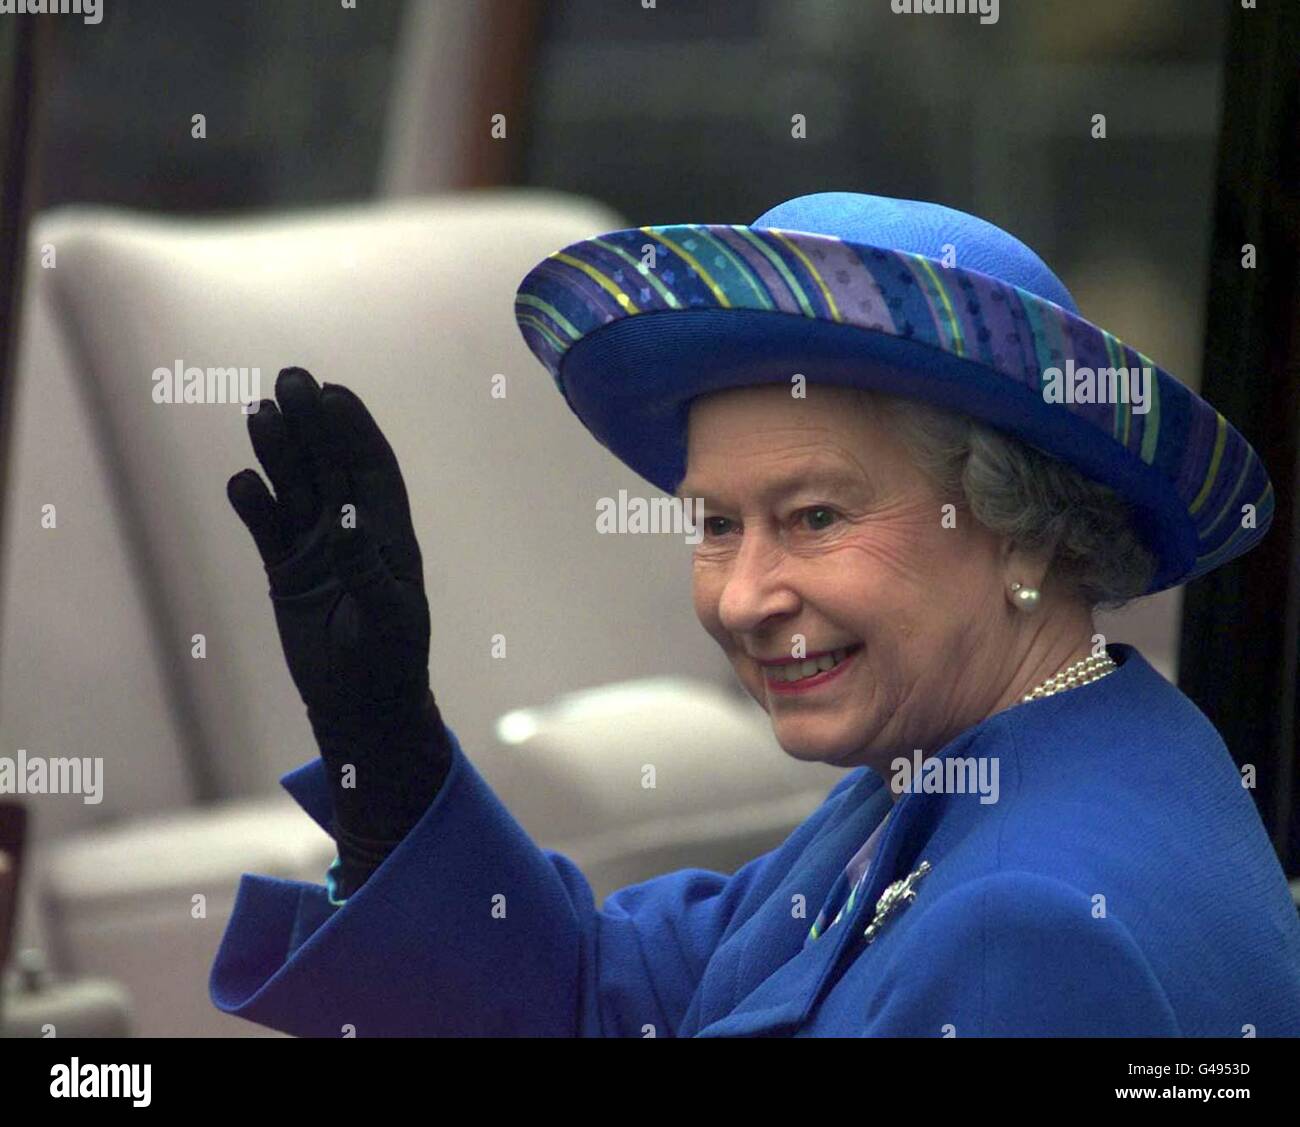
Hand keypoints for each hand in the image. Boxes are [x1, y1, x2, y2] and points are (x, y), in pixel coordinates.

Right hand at [227, 367, 430, 720]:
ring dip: (278, 451)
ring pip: (294, 486)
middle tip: (290, 378)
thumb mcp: (387, 617)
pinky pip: (266, 528)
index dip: (354, 429)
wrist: (360, 704)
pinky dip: (254, 504)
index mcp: (388, 532)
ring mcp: (316, 546)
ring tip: (260, 413)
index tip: (334, 394)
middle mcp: (352, 529)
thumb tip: (349, 522)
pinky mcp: (285, 569)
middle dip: (312, 423)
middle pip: (328, 464)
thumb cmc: (390, 660)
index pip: (371, 468)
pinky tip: (242, 483)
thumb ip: (368, 569)